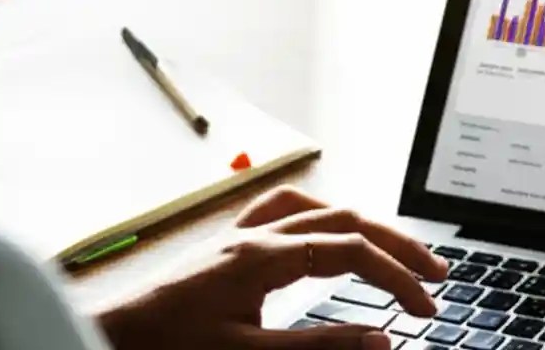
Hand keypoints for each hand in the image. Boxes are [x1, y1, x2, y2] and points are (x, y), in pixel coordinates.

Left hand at [96, 186, 447, 349]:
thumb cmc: (168, 347)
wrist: (107, 336)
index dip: (397, 277)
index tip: (424, 308)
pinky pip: (286, 210)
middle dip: (398, 244)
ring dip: (367, 224)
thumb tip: (381, 340)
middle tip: (437, 273)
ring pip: (321, 208)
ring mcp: (242, 233)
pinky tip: (332, 227)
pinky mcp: (230, 243)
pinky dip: (322, 214)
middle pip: (348, 219)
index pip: (353, 252)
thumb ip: (319, 347)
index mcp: (263, 256)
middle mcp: (256, 234)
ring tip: (398, 248)